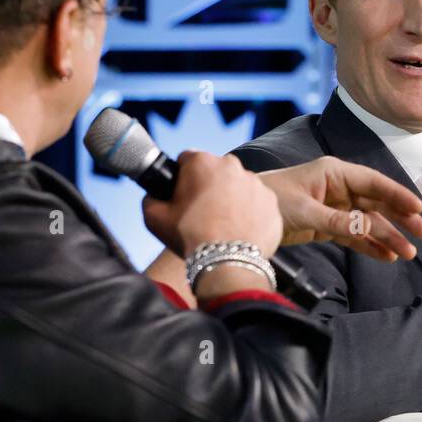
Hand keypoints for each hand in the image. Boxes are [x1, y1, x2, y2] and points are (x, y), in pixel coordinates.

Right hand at [142, 151, 282, 258]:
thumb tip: (154, 196)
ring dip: (230, 199)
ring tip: (221, 224)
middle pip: (215, 172)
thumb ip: (150, 199)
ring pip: (238, 186)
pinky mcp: (271, 201)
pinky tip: (239, 230)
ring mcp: (256, 183)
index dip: (181, 176)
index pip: (186, 159)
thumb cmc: (191, 237)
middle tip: (201, 212)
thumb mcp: (154, 218)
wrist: (227, 262)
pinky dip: (250, 213)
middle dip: (208, 186)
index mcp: (202, 162)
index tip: (181, 193)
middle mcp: (232, 166)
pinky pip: (257, 203)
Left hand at [258, 156, 421, 261]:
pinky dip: (369, 246)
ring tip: (407, 254)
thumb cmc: (270, 200)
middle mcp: (339, 188)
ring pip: (368, 222)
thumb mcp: (303, 210)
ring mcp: (335, 208)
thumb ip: (336, 220)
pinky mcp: (327, 226)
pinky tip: (386, 256)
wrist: (240, 215)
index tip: (418, 209)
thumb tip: (367, 227)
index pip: (373, 183)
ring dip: (387, 236)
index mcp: (334, 173)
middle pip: (377, 203)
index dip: (397, 195)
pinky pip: (354, 235)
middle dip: (400, 219)